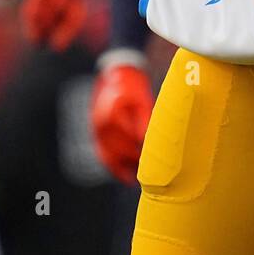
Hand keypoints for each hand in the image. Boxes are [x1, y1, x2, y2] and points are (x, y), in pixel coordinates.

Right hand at [91, 62, 153, 182]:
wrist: (117, 73)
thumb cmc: (133, 87)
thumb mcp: (142, 101)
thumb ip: (144, 122)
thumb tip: (149, 143)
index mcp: (113, 114)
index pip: (130, 141)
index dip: (143, 153)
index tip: (157, 163)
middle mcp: (101, 124)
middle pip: (118, 152)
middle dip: (135, 163)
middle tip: (152, 174)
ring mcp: (96, 130)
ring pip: (109, 158)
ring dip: (123, 169)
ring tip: (138, 180)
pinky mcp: (96, 133)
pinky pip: (103, 155)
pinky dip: (114, 166)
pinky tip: (126, 175)